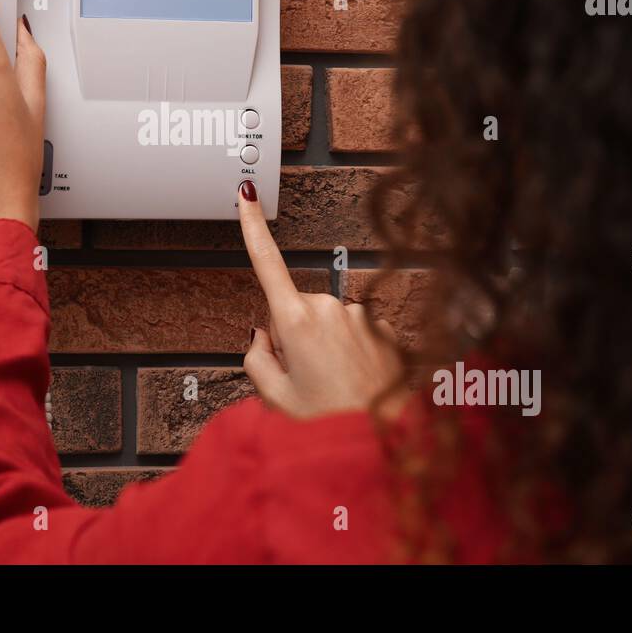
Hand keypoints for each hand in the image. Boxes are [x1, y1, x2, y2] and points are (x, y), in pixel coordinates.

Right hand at [237, 181, 404, 418]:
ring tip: (334, 386)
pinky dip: (351, 352)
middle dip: (294, 337)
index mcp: (296, 320)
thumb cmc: (329, 422)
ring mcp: (359, 315)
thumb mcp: (275, 398)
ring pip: (327, 323)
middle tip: (304, 379)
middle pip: (295, 310)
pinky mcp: (383, 326)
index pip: (266, 263)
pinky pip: (355, 332)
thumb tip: (261, 337)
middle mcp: (329, 307)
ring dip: (325, 346)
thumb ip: (256, 359)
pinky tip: (355, 380)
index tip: (246, 195)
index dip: (252, 226)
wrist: (385, 438)